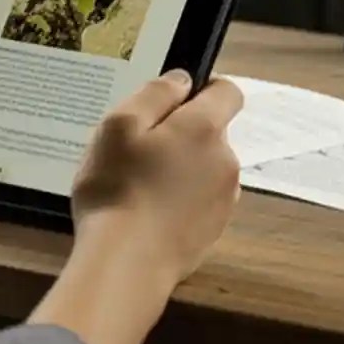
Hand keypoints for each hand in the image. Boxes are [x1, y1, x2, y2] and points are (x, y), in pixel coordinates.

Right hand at [28, 71, 242, 343]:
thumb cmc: (116, 189)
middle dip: (180, 133)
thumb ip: (154, 94)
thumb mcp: (118, 125)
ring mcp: (224, 198)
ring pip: (204, 167)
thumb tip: (182, 79)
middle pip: (210, 131)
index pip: (227, 91)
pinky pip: (199, 200)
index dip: (202, 89)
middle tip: (137, 150)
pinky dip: (180, 200)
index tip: (170, 102)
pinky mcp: (215, 230)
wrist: (126, 265)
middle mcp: (226, 160)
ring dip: (180, 168)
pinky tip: (147, 213)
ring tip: (138, 185)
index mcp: (205, 127)